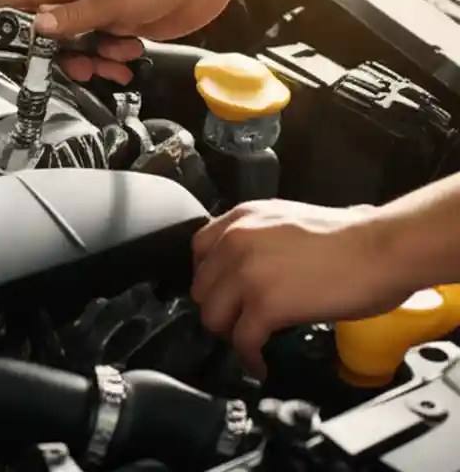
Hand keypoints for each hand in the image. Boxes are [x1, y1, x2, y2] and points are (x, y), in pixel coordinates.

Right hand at [0, 0, 236, 82]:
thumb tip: (37, 25)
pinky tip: (131, 56)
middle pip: (58, 28)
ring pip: (86, 42)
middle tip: (77, 68)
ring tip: (115, 62)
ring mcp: (110, 7)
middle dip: (64, 52)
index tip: (2, 39)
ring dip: (96, 58)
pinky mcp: (132, 21)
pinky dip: (117, 57)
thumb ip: (73, 17)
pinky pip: (112, 46)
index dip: (13, 15)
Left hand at [191, 200, 408, 376]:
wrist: (382, 248)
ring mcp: (247, 274)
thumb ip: (259, 240)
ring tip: (248, 343)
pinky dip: (249, 358)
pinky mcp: (265, 305)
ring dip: (230, 335)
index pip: (200, 253)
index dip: (210, 280)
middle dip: (220, 310)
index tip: (222, 294)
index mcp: (241, 218)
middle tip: (237, 324)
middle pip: (202, 289)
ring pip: (213, 317)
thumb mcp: (287, 221)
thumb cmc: (352, 237)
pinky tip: (260, 363)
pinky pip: (242, 341)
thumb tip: (248, 269)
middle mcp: (236, 242)